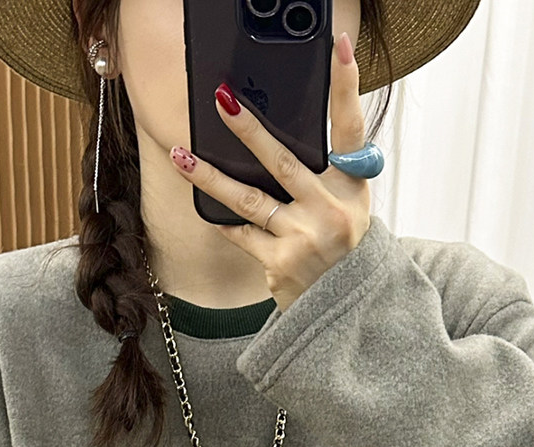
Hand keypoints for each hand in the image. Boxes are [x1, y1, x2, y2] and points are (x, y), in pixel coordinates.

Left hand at [168, 29, 371, 309]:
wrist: (344, 311)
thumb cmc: (341, 251)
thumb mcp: (348, 207)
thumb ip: (326, 173)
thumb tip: (276, 138)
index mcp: (352, 188)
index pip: (350, 129)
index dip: (345, 87)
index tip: (339, 47)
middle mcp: (331, 211)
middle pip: (283, 161)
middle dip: (250, 130)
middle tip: (222, 99)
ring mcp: (304, 238)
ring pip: (249, 199)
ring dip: (211, 177)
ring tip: (181, 155)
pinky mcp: (280, 264)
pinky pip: (243, 234)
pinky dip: (226, 222)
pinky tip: (206, 208)